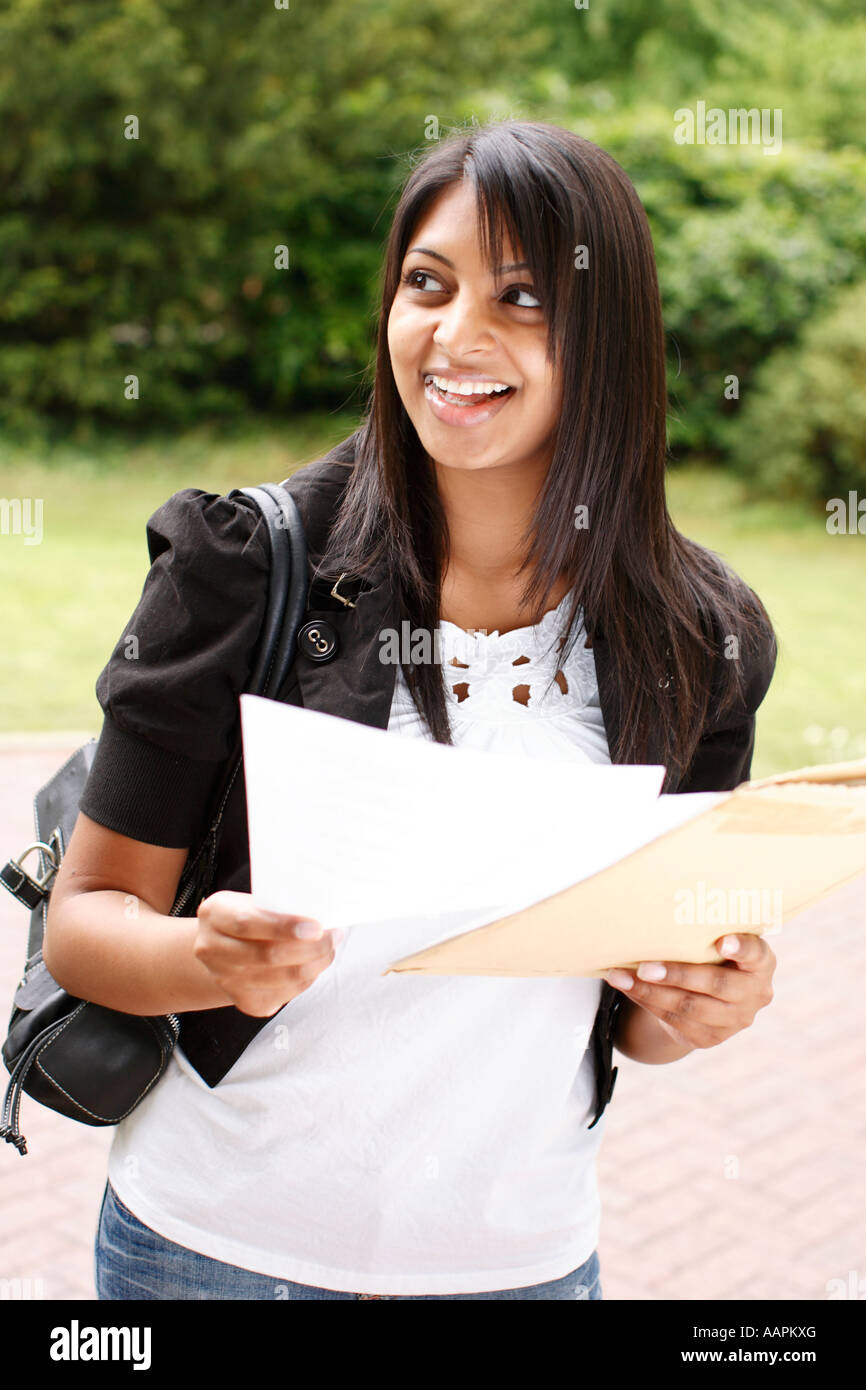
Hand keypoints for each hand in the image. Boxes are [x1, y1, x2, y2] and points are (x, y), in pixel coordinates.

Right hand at [193, 891, 340, 1016]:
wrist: (222, 946)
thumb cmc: (246, 916)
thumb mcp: (252, 900)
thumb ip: (278, 906)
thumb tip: (322, 914)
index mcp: (214, 914)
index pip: (248, 923)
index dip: (284, 927)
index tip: (316, 927)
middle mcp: (212, 949)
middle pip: (267, 956)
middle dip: (310, 948)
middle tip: (334, 936)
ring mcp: (225, 979)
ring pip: (281, 979)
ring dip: (315, 964)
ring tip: (330, 949)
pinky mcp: (244, 1001)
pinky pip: (285, 995)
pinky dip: (307, 979)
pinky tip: (314, 965)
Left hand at [602, 933, 775, 1051]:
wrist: (710, 998)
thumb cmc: (712, 954)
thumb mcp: (718, 939)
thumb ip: (707, 929)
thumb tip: (661, 903)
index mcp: (761, 962)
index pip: (756, 954)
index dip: (742, 948)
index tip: (723, 942)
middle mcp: (755, 994)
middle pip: (715, 985)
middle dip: (677, 975)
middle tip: (645, 966)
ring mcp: (734, 1020)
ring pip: (688, 1007)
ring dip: (650, 992)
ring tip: (620, 977)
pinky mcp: (710, 1038)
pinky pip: (674, 1020)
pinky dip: (647, 1002)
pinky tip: (627, 987)